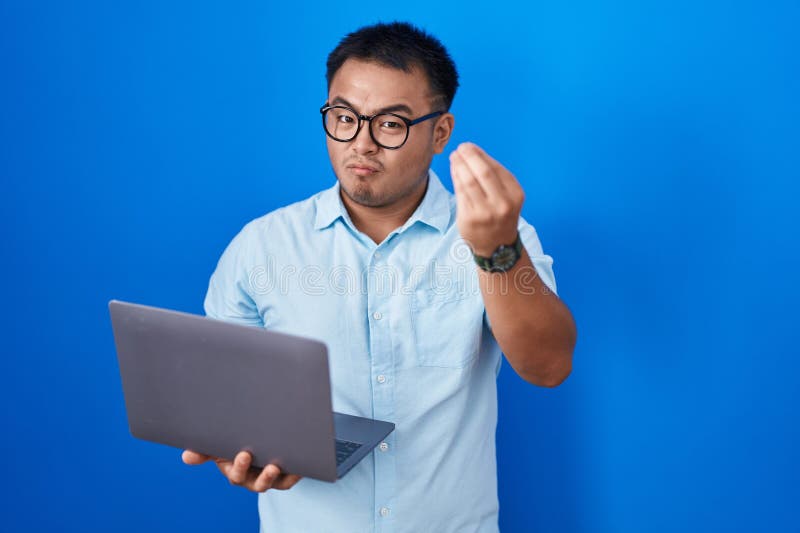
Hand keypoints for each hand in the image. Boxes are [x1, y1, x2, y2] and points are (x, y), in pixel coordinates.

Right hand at [182, 449, 301, 492]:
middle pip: (255, 483)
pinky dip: (294, 473)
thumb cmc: (236, 444)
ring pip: (272, 483)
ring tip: (275, 466)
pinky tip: (298, 465)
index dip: (240, 467)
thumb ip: (205, 451)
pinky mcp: (285, 476)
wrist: (261, 440)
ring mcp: (270, 478)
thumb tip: (185, 457)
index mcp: (236, 471)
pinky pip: (290, 479)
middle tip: (257, 458)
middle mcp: (253, 479)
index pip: (236, 474)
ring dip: (273, 476)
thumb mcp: (221, 446)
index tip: (243, 454)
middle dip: (257, 474)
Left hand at [449, 142, 524, 256]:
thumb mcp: (507, 197)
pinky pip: (460, 193)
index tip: (470, 147)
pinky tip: (454, 170)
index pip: (495, 168)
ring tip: (454, 157)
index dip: (480, 155)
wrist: (497, 247)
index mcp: (515, 195)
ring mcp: (485, 213)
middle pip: (482, 172)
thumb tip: (472, 153)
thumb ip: (494, 177)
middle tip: (460, 147)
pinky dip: (456, 178)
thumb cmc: (500, 215)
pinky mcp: (469, 219)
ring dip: (459, 165)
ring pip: (468, 181)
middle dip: (469, 156)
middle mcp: (503, 204)